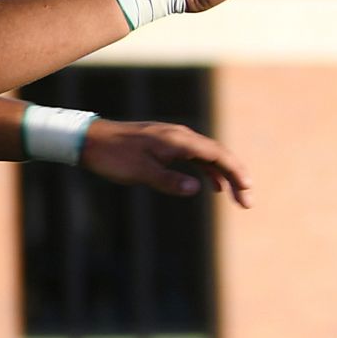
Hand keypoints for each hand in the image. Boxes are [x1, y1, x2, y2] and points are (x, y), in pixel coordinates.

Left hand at [80, 118, 251, 206]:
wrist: (88, 139)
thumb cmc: (113, 156)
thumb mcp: (140, 172)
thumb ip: (169, 181)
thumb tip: (197, 189)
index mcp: (179, 141)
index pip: (218, 155)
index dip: (236, 173)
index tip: (248, 192)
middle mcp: (181, 136)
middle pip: (218, 155)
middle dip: (236, 177)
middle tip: (247, 201)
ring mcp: (174, 139)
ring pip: (209, 156)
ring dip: (224, 176)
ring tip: (235, 196)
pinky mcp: (167, 145)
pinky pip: (197, 157)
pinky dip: (209, 171)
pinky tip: (212, 185)